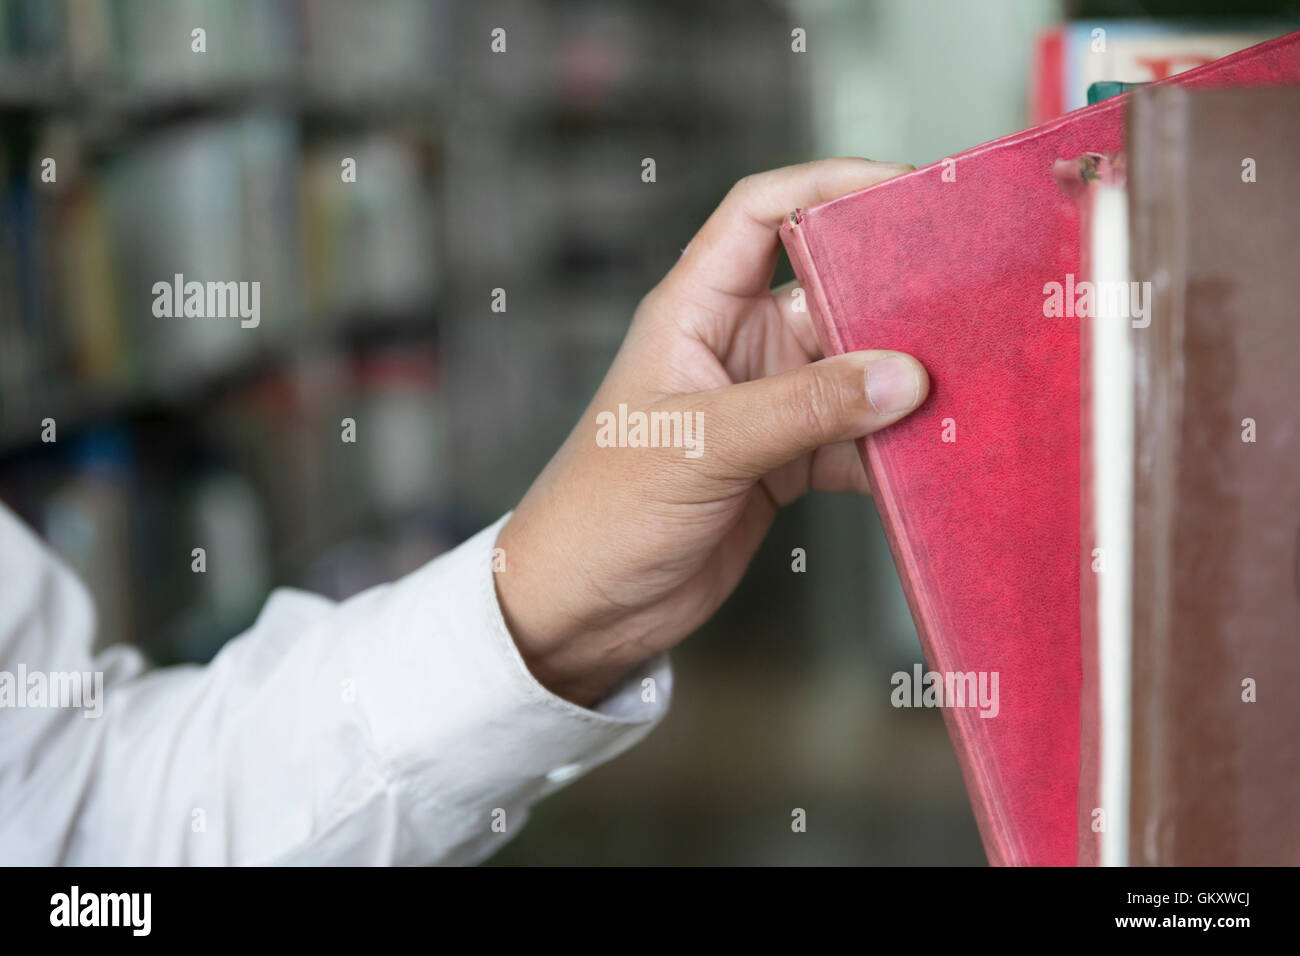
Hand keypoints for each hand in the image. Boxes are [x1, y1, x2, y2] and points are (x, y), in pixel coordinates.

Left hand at [494, 159, 929, 705]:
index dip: (828, 186)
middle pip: (828, 291)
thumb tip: (903, 376)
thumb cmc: (600, 513)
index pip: (761, 212)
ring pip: (852, 372)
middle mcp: (733, 348)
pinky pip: (853, 440)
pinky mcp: (782, 465)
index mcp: (693, 312)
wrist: (580, 609)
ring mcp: (762, 407)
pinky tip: (928, 455)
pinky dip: (890, 449)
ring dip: (901, 382)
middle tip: (966, 297)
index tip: (902, 189)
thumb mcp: (701, 446)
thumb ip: (803, 409)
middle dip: (893, 294)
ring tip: (968, 383)